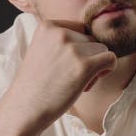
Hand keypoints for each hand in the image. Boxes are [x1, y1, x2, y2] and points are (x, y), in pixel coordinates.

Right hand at [5, 19, 116, 134]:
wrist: (24, 109)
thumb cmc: (35, 85)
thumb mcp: (42, 50)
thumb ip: (62, 40)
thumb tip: (93, 37)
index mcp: (48, 26)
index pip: (79, 29)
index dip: (78, 47)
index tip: (65, 64)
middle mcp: (60, 33)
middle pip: (91, 39)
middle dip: (87, 57)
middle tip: (70, 76)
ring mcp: (73, 49)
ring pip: (102, 50)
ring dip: (95, 66)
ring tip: (76, 82)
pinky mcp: (85, 66)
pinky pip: (111, 59)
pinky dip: (107, 70)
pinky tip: (90, 82)